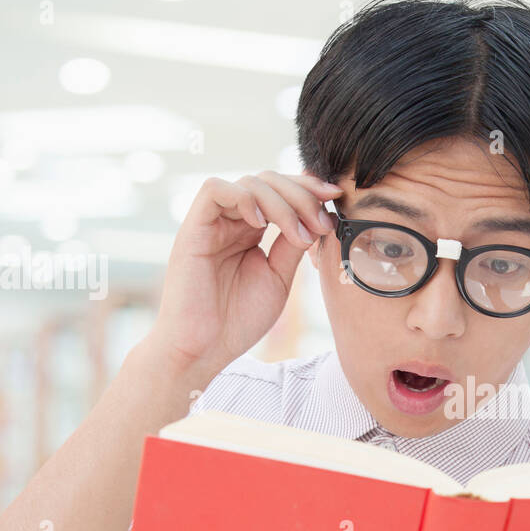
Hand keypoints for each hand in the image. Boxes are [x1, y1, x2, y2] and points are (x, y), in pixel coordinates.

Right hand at [144, 170, 342, 383]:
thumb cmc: (238, 320)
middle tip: (322, 224)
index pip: (280, 192)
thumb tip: (318, 216)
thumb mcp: (279, 278)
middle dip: (302, 195)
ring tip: (298, 236)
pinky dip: (243, 197)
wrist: (204, 350)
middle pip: (269, 181)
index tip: (336, 198)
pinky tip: (260, 224)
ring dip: (282, 203)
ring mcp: (212, 223)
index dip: (309, 189)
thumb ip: (293, 245)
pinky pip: (214, 190)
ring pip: (249, 182)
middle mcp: (232, 222)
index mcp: (251, 232)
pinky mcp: (193, 229)